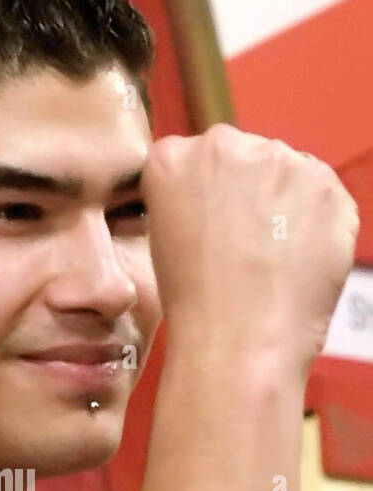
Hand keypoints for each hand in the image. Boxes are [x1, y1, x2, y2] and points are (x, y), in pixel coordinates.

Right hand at [141, 123, 359, 373]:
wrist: (239, 344)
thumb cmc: (197, 305)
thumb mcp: (164, 238)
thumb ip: (189, 196)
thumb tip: (225, 194)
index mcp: (171, 158)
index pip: (192, 157)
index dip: (205, 196)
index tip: (209, 226)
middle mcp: (224, 146)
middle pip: (244, 156)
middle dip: (248, 191)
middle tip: (244, 245)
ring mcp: (280, 160)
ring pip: (287, 172)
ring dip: (285, 204)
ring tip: (272, 258)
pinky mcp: (325, 184)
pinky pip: (324, 196)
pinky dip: (318, 224)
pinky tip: (296, 259)